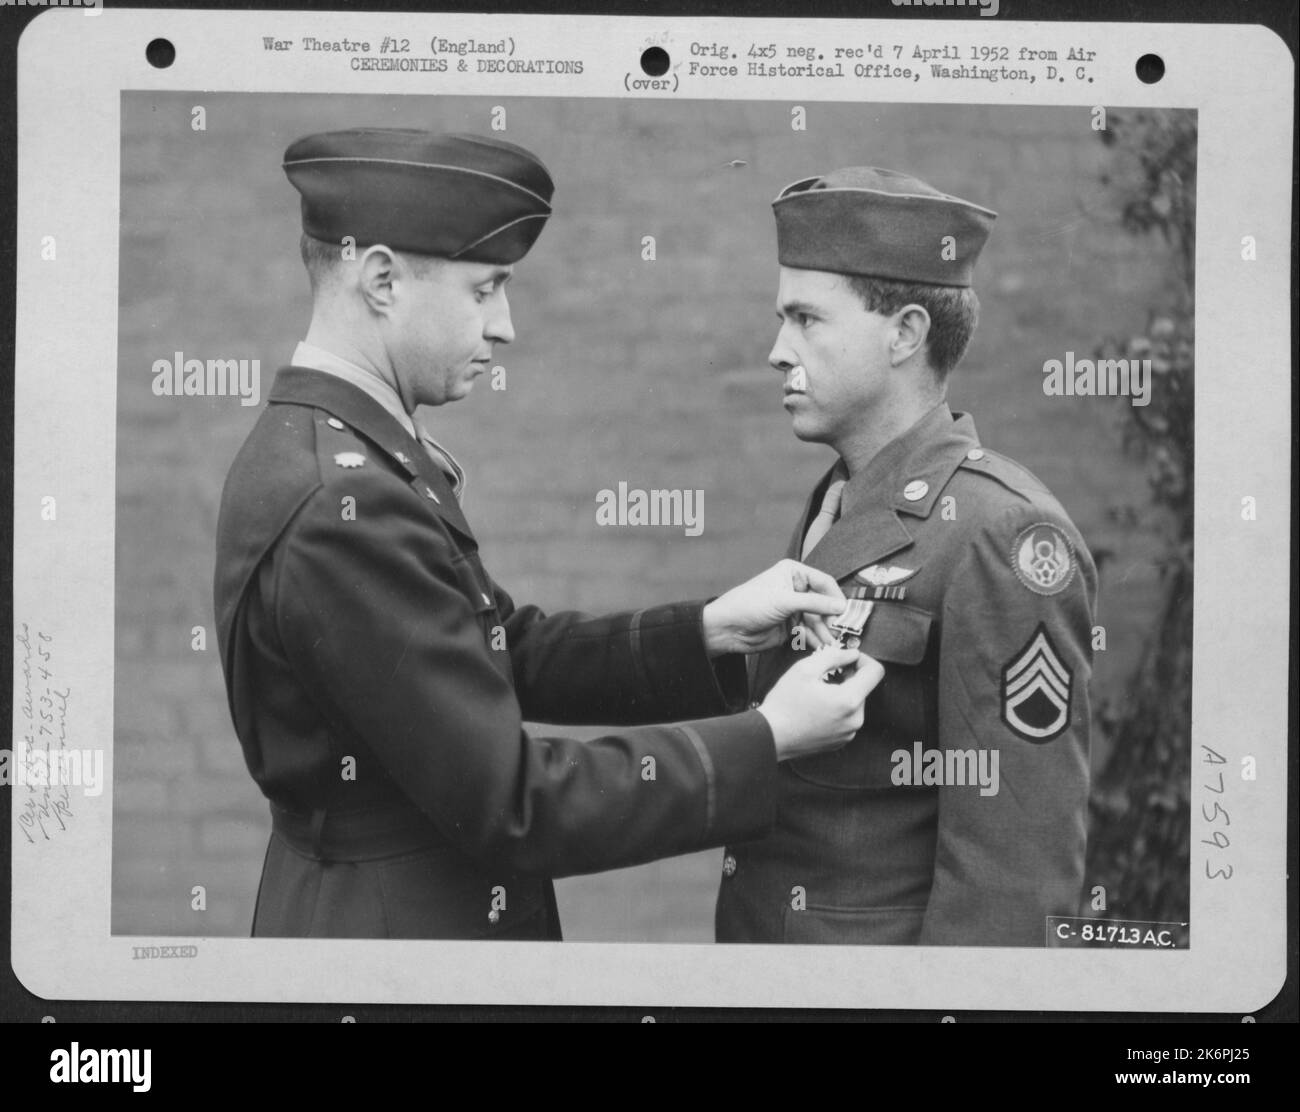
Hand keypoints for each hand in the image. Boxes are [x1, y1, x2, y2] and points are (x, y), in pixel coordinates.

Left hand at [702, 559, 846, 656]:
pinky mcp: (791, 627)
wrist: (728, 628)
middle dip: (833, 618)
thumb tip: (841, 606)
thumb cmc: (748, 604)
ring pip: (819, 620)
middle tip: (843, 631)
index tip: (846, 612)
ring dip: (827, 631)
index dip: (836, 597)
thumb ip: (815, 603)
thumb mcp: (784, 600)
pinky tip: (824, 646)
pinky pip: (810, 632)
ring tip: (835, 642)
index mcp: (794, 573)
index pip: (824, 582)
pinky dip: (817, 639)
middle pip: (824, 603)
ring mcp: (794, 608)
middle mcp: (796, 589)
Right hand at [756, 647, 883, 760]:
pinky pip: (847, 718)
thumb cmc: (784, 704)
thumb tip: (851, 653)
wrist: (771, 736)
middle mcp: (855, 719)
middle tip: (824, 675)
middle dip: (848, 677)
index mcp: (849, 700)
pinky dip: (837, 709)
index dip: (863, 659)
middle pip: (864, 687)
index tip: (848, 659)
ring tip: (818, 694)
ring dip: (842, 693)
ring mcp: (849, 733)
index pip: (876, 672)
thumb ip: (833, 655)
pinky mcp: (841, 740)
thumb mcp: (805, 668)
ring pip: (855, 702)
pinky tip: (817, 708)